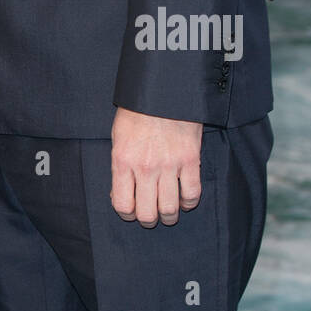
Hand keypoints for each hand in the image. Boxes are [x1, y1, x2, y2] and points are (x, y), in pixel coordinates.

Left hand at [110, 107, 202, 226]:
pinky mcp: (190, 160)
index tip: (131, 211)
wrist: (162, 90)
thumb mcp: (118, 137)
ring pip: (170, 209)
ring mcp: (169, 165)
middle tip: (151, 215)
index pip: (123, 205)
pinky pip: (192, 194)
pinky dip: (189, 202)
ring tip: (168, 211)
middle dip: (148, 219)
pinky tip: (185, 200)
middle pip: (147, 213)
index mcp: (123, 161)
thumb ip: (120, 166)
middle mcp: (145, 167)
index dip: (127, 215)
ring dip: (169, 215)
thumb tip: (121, 192)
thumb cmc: (137, 112)